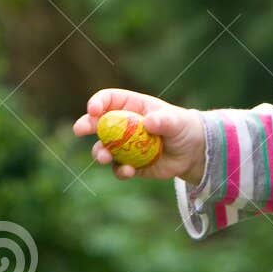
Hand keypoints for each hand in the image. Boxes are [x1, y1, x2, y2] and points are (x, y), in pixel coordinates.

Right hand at [73, 88, 206, 183]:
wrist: (193, 153)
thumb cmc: (184, 127)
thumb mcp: (177, 121)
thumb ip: (164, 121)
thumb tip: (148, 122)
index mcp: (131, 106)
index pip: (108, 99)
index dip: (98, 102)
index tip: (93, 110)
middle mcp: (123, 125)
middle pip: (97, 123)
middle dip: (85, 125)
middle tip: (79, 130)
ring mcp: (124, 146)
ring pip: (103, 148)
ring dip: (100, 153)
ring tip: (105, 158)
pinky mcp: (130, 164)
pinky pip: (118, 168)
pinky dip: (120, 171)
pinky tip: (129, 171)